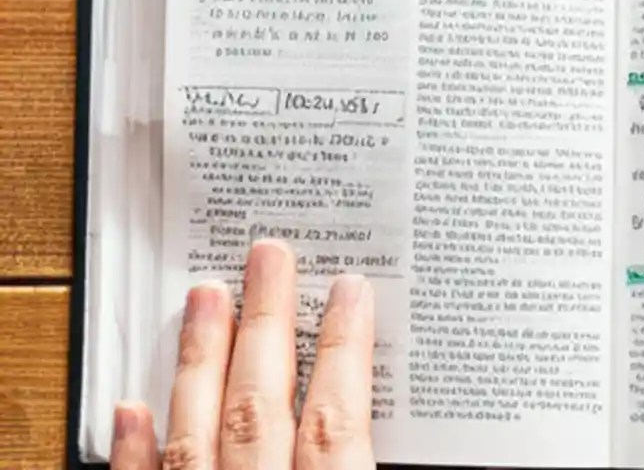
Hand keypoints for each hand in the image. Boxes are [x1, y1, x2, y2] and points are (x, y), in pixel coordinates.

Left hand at [110, 240, 375, 468]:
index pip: (336, 420)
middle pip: (259, 405)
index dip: (345, 349)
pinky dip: (135, 448)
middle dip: (266, 324)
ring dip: (201, 359)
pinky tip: (131, 407)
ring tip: (205, 296)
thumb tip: (445, 455)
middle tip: (269, 260)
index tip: (350, 292)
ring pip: (196, 434)